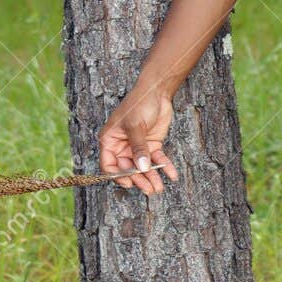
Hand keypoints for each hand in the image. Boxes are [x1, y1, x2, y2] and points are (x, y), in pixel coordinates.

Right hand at [98, 81, 179, 195]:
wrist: (157, 92)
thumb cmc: (139, 104)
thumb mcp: (136, 126)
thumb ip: (139, 148)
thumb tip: (141, 168)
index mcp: (110, 140)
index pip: (109, 164)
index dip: (118, 176)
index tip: (129, 183)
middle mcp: (122, 146)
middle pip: (128, 169)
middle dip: (139, 179)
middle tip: (150, 189)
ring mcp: (137, 147)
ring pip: (143, 167)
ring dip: (152, 177)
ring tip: (160, 188)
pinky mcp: (152, 145)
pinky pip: (157, 159)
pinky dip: (164, 167)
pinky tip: (172, 174)